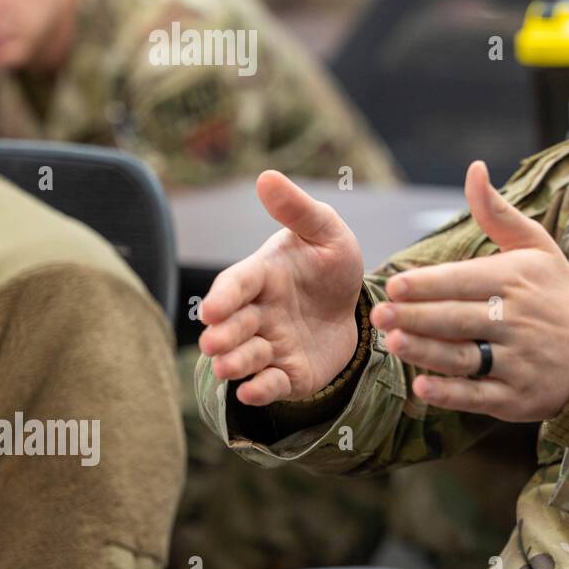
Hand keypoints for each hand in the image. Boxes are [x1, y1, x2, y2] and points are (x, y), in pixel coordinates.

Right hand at [198, 171, 364, 405]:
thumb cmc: (330, 264)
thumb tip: (267, 177)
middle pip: (234, 326)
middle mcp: (258, 313)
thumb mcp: (326, 232)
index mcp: (262, 275)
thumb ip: (298, 210)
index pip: (237, 284)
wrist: (355, 306)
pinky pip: (270, 384)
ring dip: (236, 363)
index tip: (213, 310)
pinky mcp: (288, 374)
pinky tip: (254, 392)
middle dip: (223, 335)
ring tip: (229, 368)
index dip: (225, 297)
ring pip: (246, 357)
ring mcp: (270, 345)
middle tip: (215, 343)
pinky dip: (260, 389)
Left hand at [370, 161, 568, 421]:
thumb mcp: (537, 247)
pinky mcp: (519, 397)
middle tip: (378, 314)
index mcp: (518, 280)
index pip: (465, 281)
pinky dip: (450, 393)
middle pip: (458, 319)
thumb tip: (473, 169)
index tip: (395, 285)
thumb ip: (497, 212)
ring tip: (393, 342)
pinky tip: (422, 387)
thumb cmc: (559, 293)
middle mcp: (519, 320)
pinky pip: (479, 395)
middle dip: (416, 316)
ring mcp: (520, 360)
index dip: (428, 284)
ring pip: (464, 357)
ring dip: (426, 352)